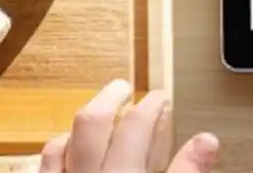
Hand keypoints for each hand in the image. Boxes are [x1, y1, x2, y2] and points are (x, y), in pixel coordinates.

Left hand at [39, 79, 218, 172]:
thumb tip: (206, 141)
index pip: (136, 125)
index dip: (151, 105)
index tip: (160, 97)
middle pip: (92, 121)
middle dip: (109, 98)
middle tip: (124, 87)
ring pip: (63, 141)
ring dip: (81, 125)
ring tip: (99, 115)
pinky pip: (45, 166)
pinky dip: (59, 149)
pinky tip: (67, 147)